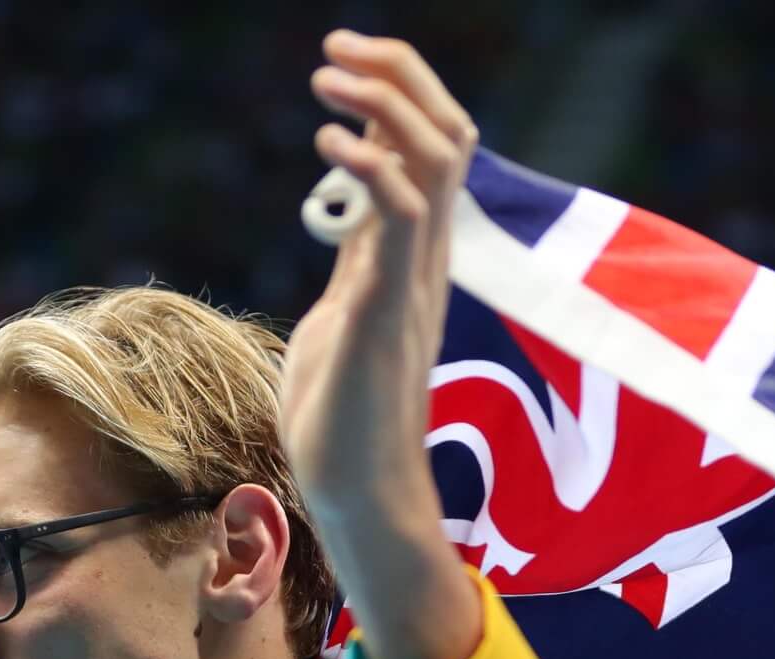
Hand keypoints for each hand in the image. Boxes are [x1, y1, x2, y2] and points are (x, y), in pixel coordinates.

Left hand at [281, 31, 485, 658]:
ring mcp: (412, 282)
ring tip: (327, 75)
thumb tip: (351, 215)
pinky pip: (399, 215)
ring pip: (435, 158)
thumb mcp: (346, 312)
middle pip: (449, 134)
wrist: (355, 494)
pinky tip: (325, 139)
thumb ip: (358, 261)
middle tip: (337, 47)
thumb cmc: (341, 417)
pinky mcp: (387, 310)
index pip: (434, 147)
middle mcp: (426, 260)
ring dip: (383, 102)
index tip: (344, 61)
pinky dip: (369, 162)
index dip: (399, 90)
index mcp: (414, 257)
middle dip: (398, 73)